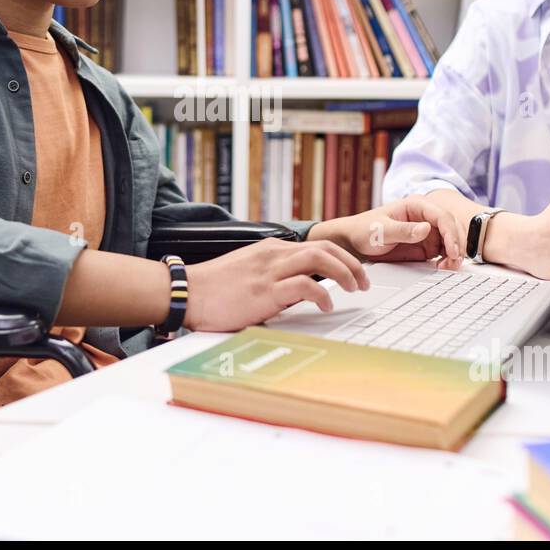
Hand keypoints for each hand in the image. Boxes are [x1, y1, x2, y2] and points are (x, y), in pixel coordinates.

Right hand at [182, 237, 370, 331]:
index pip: (315, 245)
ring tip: (355, 288)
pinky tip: (328, 304)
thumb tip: (297, 293)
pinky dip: (322, 293)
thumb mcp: (247, 274)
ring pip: (320, 259)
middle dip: (351, 263)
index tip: (354, 272)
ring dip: (344, 273)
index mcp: (270, 250)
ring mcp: (269, 271)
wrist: (185, 292)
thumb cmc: (212, 289)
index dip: (341, 258)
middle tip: (364, 280)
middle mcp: (273, 255)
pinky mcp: (265, 291)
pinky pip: (304, 285)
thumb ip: (272, 277)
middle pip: (325, 248)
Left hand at [307, 195, 463, 268]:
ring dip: (454, 254)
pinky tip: (443, 267)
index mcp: (416, 205)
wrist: (354, 242)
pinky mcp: (426, 245)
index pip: (442, 216)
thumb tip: (426, 228)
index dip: (451, 233)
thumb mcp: (381, 231)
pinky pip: (443, 252)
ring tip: (449, 267)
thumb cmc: (364, 230)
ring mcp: (427, 232)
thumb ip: (403, 230)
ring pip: (450, 241)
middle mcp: (425, 217)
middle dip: (456, 245)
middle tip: (454, 262)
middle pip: (451, 228)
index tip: (452, 250)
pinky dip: (447, 260)